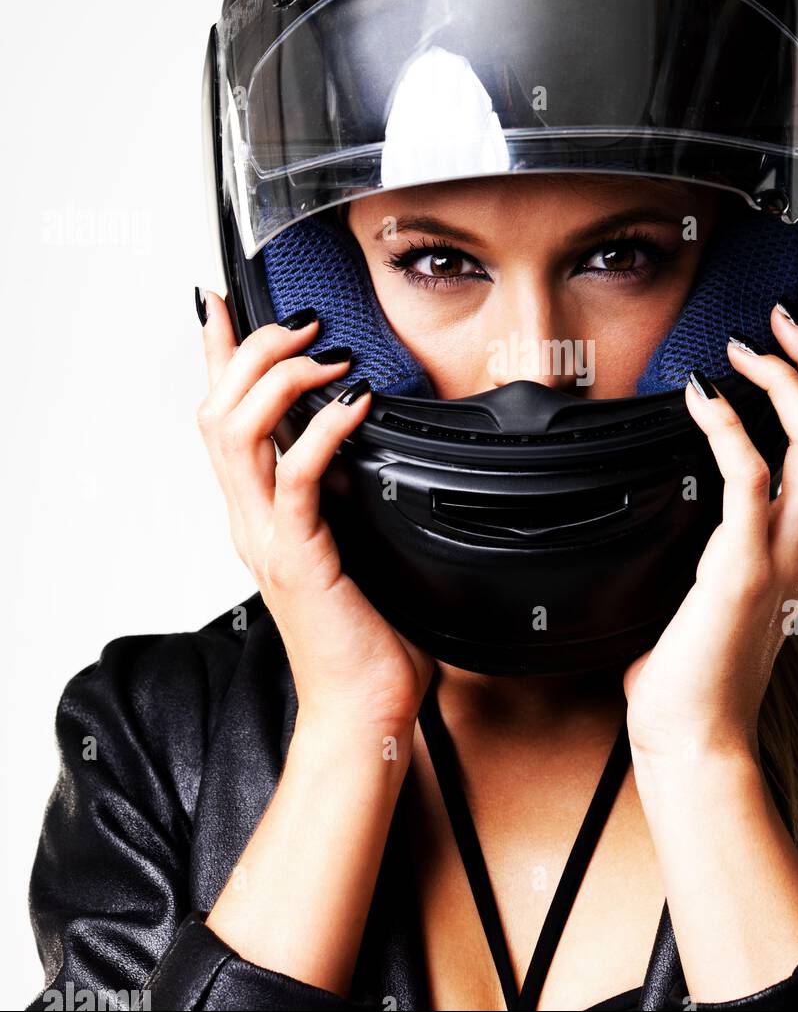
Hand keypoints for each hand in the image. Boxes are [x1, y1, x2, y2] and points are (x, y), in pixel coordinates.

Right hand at [195, 291, 432, 733]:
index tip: (220, 305)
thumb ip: (345, 494)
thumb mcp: (354, 543)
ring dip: (278, 380)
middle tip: (302, 324)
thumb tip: (365, 442)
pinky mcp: (298, 558)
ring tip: (324, 355)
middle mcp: (251, 520)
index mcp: (259, 514)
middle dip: (252, 352)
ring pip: (236, 434)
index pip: (222, 420)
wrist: (368, 705)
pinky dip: (322, 430)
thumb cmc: (369, 633)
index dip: (216, 358)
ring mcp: (268, 539)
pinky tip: (355, 404)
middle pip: (216, 412)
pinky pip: (297, 478)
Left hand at [623, 305, 797, 760]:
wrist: (693, 736)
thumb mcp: (723, 586)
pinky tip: (704, 395)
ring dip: (790, 382)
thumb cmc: (695, 668)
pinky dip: (730, 426)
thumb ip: (729, 539)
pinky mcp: (744, 568)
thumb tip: (692, 488)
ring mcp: (783, 557)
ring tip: (752, 344)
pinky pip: (750, 477)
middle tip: (788, 320)